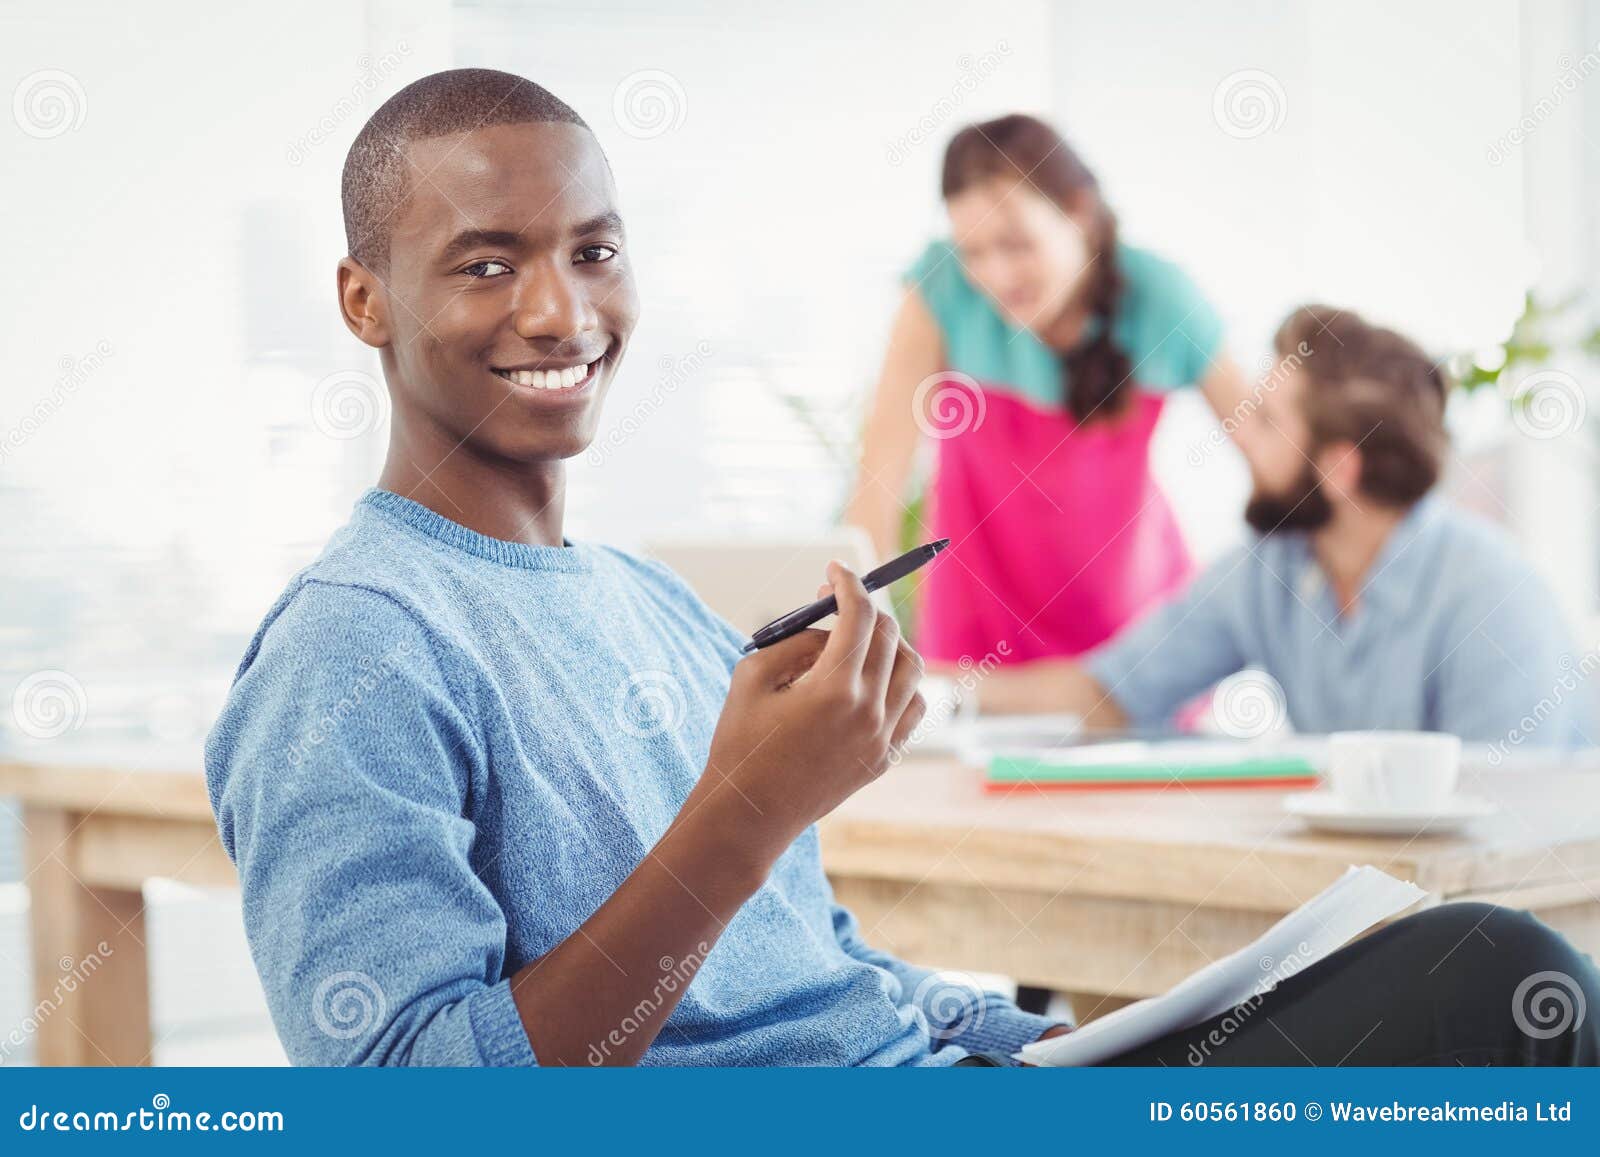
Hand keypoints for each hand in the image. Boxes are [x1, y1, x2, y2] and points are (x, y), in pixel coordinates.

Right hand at [689, 561, 925, 860]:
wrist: (750, 814)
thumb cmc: (740, 742)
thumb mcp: (752, 676)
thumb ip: (795, 640)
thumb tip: (829, 625)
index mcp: (834, 688)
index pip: (860, 615)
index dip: (848, 584)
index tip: (835, 571)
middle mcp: (868, 711)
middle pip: (888, 636)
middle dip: (865, 609)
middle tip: (835, 604)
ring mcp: (883, 737)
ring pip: (912, 669)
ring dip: (889, 643)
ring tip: (856, 641)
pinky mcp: (885, 757)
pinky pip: (913, 707)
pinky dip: (900, 683)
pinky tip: (872, 679)